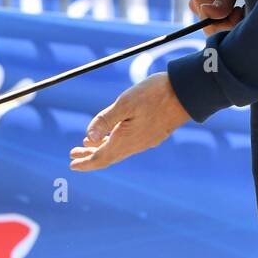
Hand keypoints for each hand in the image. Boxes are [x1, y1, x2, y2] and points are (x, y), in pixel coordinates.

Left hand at [69, 71, 190, 171]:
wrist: (186, 92)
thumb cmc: (155, 94)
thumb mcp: (125, 103)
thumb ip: (105, 120)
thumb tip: (87, 138)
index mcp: (126, 139)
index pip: (101, 158)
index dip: (85, 163)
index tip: (72, 165)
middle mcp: (136, 145)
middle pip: (108, 156)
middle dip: (89, 157)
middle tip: (73, 155)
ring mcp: (146, 140)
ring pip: (118, 150)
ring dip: (101, 148)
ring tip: (87, 144)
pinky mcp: (153, 134)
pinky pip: (128, 144)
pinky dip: (114, 142)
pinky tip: (111, 134)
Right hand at [189, 0, 243, 34]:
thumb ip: (222, 2)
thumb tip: (207, 12)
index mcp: (198, 0)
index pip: (210, 26)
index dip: (227, 24)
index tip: (238, 10)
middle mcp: (197, 7)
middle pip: (213, 28)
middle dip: (230, 23)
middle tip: (240, 9)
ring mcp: (202, 9)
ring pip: (218, 26)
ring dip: (231, 21)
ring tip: (239, 7)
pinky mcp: (209, 10)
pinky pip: (219, 22)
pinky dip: (230, 19)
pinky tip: (236, 10)